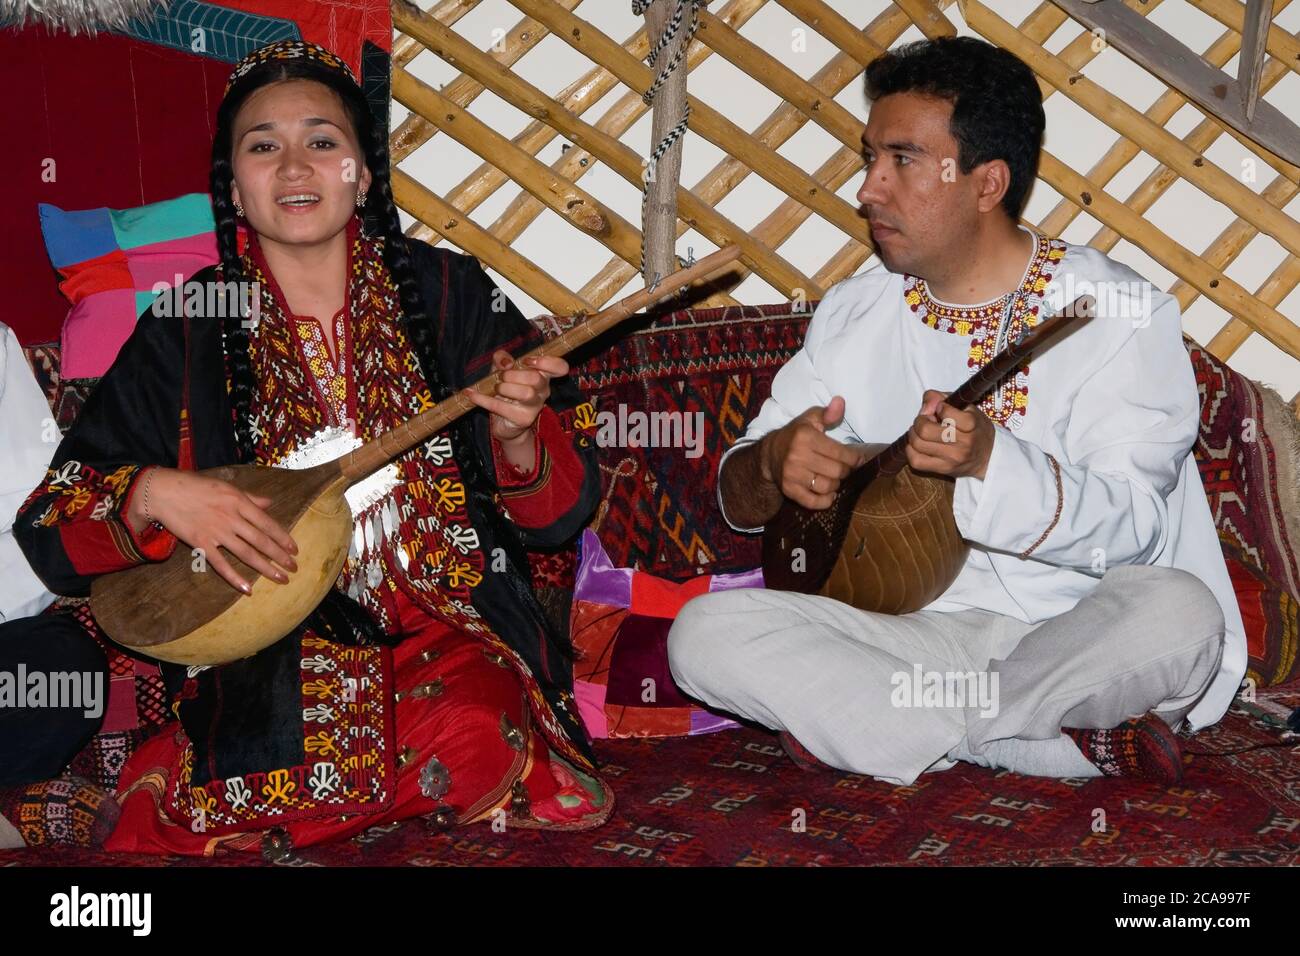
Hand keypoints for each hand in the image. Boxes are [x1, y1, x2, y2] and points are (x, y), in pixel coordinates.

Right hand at [134, 467, 298, 594]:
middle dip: (280, 556)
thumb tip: (269, 503)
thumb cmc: (195, 486)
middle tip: (294, 568)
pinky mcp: (200, 543)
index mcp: (239, 502)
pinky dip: (234, 577)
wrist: (163, 491)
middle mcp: (231, 517)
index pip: (267, 523)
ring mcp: (216, 532)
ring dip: (266, 568)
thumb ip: (249, 498)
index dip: (283, 538)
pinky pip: (220, 564)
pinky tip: (248, 589)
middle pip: (261, 541)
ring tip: (281, 578)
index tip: (294, 550)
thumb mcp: (226, 486)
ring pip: (246, 554)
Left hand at [461, 350, 566, 445]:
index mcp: (542, 375)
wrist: (504, 423)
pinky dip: (484, 399)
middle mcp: (543, 391)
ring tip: (495, 389)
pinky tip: (472, 394)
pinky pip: (502, 406)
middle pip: (536, 378)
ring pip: (525, 393)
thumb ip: (502, 359)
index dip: (546, 361)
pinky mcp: (523, 420)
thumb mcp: (501, 370)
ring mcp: (535, 407)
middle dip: (513, 375)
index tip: (527, 361)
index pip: (560, 367)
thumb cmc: (506, 391)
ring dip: (503, 388)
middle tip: (501, 378)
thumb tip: (506, 362)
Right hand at [760, 396, 866, 510]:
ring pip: (827, 487)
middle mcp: (798, 456)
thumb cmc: (795, 435)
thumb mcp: (809, 420)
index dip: (854, 458)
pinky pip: (813, 502)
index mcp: (805, 437)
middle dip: (844, 471)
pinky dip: (825, 500)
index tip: (856, 459)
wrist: (769, 454)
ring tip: (833, 478)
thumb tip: (840, 402)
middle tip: (843, 468)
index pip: (840, 453)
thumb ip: (827, 413)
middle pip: (837, 472)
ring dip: (835, 484)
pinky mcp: (789, 490)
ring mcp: (792, 475)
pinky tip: (829, 494)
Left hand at [905, 389, 994, 478]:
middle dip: (919, 421)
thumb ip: (943, 397)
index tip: (941, 408)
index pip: (944, 411)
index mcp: (971, 424)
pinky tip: (918, 445)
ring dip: (914, 434)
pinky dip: (911, 450)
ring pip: (918, 444)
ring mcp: (952, 458)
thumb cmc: (975, 428)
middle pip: (925, 430)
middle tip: (925, 420)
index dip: (938, 406)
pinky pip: (916, 461)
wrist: (988, 456)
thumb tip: (925, 406)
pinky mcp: (943, 469)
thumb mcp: (966, 407)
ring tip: (921, 432)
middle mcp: (963, 442)